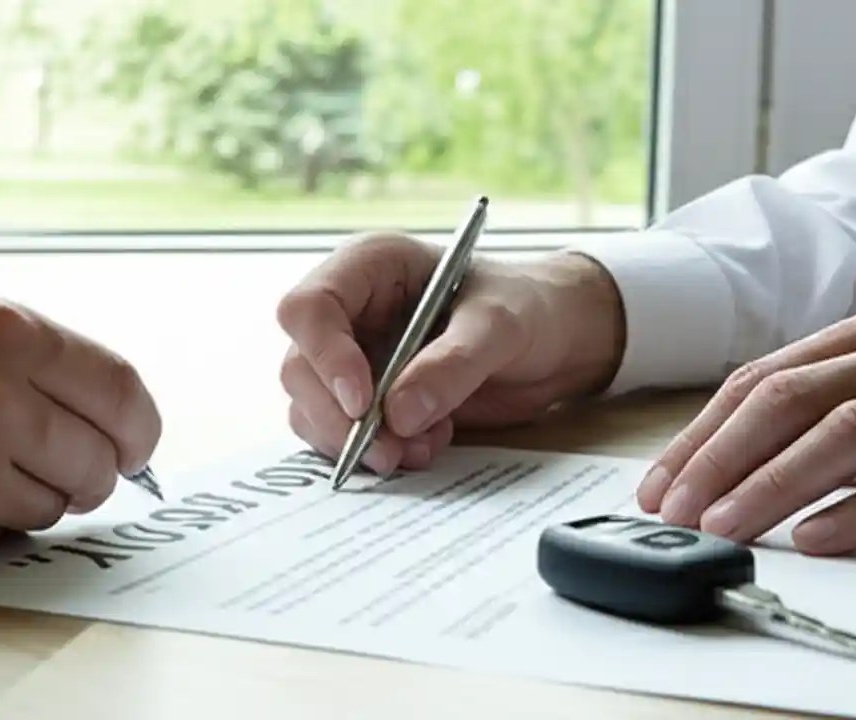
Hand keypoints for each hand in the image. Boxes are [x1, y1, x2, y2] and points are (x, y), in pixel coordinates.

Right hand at [276, 233, 623, 473]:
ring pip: (313, 408)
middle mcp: (350, 311)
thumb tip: (399, 415)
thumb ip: (453, 364)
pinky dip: (378, 450)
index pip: (309, 308)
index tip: (363, 402)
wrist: (555, 341)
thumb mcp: (501, 326)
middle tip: (388, 451)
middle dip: (339, 417)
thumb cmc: (528, 308)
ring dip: (359, 442)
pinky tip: (426, 446)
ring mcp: (353, 357)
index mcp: (369, 267)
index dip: (325, 357)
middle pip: (300, 368)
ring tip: (422, 448)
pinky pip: (342, 433)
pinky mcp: (367, 400)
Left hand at [638, 299, 855, 554]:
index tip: (660, 481)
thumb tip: (746, 459)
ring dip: (773, 483)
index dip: (703, 432)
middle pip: (791, 398)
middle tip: (674, 510)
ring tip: (725, 526)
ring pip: (848, 433)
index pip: (765, 376)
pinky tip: (818, 538)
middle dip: (719, 458)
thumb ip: (841, 405)